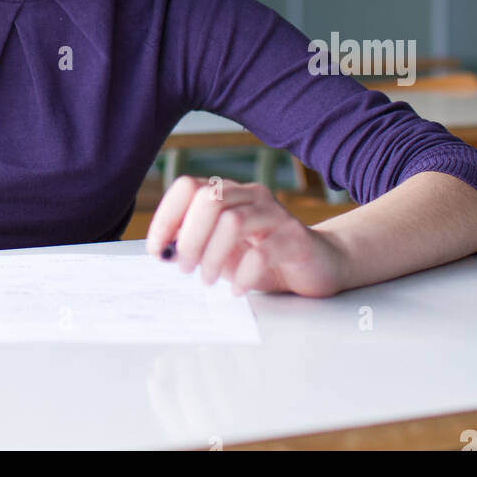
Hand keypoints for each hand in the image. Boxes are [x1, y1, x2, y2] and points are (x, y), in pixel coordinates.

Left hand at [146, 176, 349, 297]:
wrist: (319, 263)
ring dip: (212, 256)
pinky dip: (243, 275)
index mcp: (228, 193)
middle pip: (208, 200)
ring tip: (208, 280)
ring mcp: (274, 214)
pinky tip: (237, 289)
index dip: (166, 216)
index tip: (157, 249)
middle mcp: (249, 196)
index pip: (187, 186)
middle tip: (184, 268)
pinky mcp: (294, 239)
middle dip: (189, 238)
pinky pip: (263, 252)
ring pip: (232, 221)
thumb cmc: (263, 257)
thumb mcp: (223, 250)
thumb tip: (163, 251)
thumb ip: (196, 245)